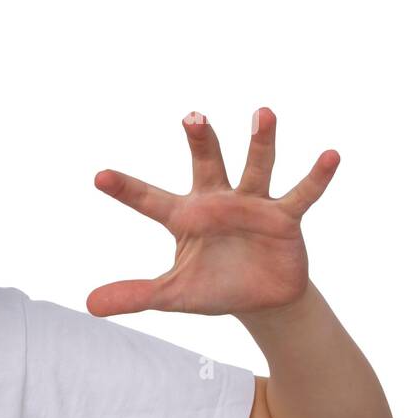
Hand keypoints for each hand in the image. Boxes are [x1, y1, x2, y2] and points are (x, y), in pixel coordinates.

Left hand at [86, 108, 337, 317]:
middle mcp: (218, 202)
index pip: (148, 199)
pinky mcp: (285, 218)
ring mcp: (253, 205)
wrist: (261, 299)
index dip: (125, 189)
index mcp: (184, 217)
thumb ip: (134, 294)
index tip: (98, 176)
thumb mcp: (171, 295)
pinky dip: (316, 177)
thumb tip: (89, 305)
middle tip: (192, 115)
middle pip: (206, 164)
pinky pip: (302, 194)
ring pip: (256, 167)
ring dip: (260, 142)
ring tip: (263, 113)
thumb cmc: (212, 287)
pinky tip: (330, 156)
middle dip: (200, 140)